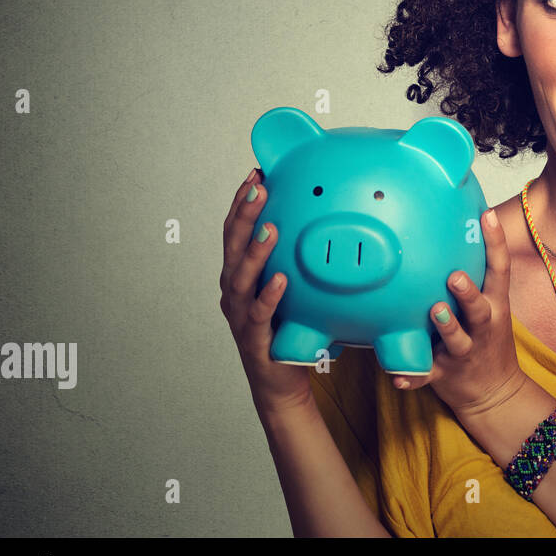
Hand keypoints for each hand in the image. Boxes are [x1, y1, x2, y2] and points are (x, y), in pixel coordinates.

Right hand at [219, 168, 313, 415]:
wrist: (281, 381)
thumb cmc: (286, 328)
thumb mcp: (293, 287)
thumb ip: (296, 258)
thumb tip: (324, 223)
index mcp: (240, 275)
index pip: (236, 232)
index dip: (242, 202)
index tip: (256, 174)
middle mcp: (234, 292)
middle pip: (232, 247)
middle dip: (244, 215)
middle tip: (258, 187)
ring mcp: (240, 316)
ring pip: (241, 278)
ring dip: (255, 251)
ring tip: (269, 228)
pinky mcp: (254, 339)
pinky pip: (259, 315)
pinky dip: (268, 296)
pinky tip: (281, 280)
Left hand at [392, 208, 527, 417]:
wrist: (497, 393)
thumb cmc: (487, 339)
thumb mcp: (492, 307)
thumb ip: (474, 277)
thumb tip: (449, 233)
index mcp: (494, 306)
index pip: (500, 270)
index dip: (495, 242)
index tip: (486, 216)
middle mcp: (483, 326)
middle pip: (479, 307)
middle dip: (468, 292)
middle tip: (454, 276)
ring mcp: (465, 352)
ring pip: (457, 339)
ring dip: (447, 326)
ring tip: (435, 312)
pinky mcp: (445, 375)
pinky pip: (426, 376)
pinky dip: (412, 377)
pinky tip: (398, 378)